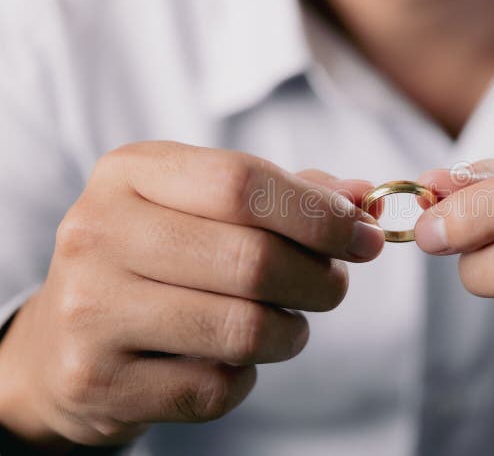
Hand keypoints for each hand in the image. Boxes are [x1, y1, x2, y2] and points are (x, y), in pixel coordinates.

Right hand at [0, 141, 383, 449]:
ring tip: (287, 326)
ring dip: (291, 334)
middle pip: (253, 259)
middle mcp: (98, 233)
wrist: (62, 341)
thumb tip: (362, 198)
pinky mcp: (96, 381)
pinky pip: (215, 388)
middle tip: (333, 287)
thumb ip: (285, 196)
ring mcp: (90, 310)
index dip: (321, 215)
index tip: (363, 237)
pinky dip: (245, 380)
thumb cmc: (155, 260)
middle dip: (321, 280)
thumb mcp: (203, 207)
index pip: (243, 182)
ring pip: (243, 329)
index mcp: (130, 173)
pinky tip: (231, 361)